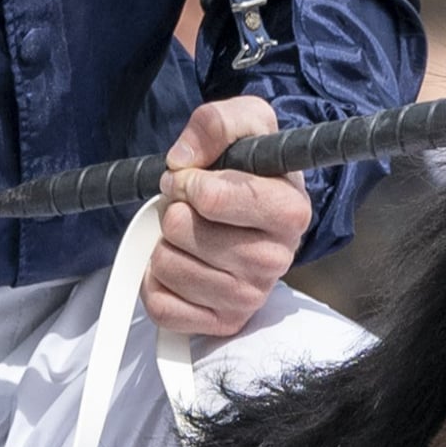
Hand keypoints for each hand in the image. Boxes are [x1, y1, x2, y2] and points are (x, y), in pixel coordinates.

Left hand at [146, 97, 311, 338]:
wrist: (256, 209)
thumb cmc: (251, 168)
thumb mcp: (247, 123)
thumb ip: (217, 123)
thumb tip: (180, 160)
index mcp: (289, 211)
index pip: (211, 198)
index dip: (188, 182)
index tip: (191, 178)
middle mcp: (276, 260)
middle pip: (182, 230)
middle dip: (175, 211)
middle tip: (191, 209)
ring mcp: (250, 297)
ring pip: (167, 265)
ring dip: (165, 244)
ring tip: (188, 236)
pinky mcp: (223, 323)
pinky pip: (161, 305)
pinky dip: (156, 282)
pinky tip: (181, 264)